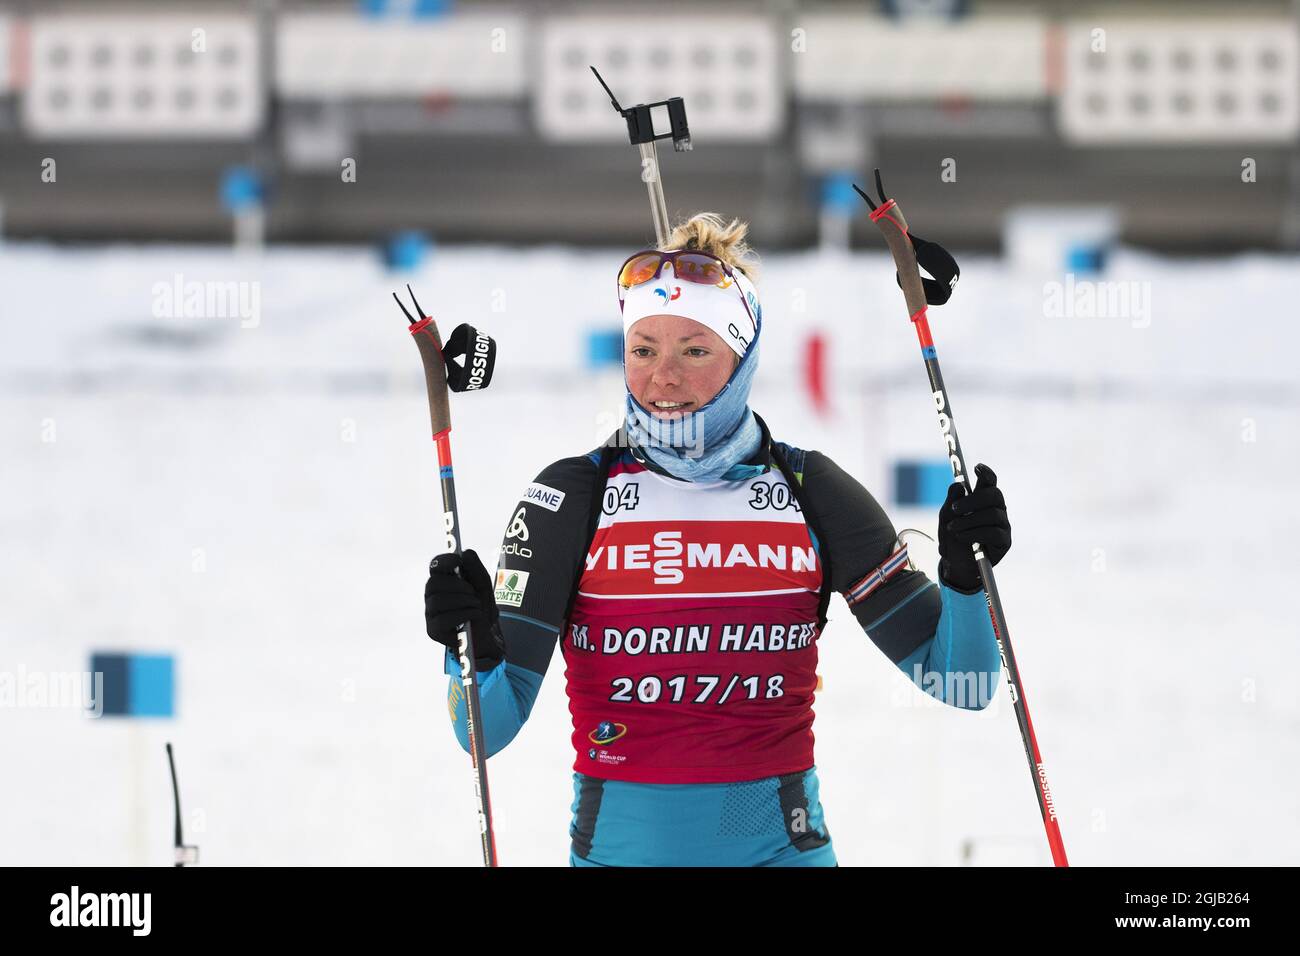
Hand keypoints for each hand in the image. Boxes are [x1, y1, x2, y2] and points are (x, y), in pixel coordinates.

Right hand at [424, 549, 504, 670]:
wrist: (488, 636)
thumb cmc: (482, 609)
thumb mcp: (483, 586)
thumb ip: (476, 569)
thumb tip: (464, 553)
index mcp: (442, 583)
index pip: (435, 567)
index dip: (444, 561)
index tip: (457, 560)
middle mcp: (432, 597)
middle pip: (433, 583)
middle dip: (456, 585)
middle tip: (472, 591)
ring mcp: (430, 615)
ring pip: (437, 601)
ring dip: (463, 601)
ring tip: (476, 605)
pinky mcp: (433, 631)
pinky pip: (443, 619)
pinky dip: (463, 614)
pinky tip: (473, 616)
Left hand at [937, 464, 1010, 593]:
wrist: (956, 565)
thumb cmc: (952, 538)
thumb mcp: (946, 518)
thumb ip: (951, 501)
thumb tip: (958, 486)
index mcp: (983, 500)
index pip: (990, 482)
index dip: (986, 473)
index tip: (976, 468)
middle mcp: (996, 509)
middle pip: (994, 495)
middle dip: (973, 500)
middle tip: (955, 509)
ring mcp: (1002, 525)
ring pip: (992, 514)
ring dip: (968, 521)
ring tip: (953, 529)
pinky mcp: (1005, 541)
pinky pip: (993, 532)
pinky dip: (974, 533)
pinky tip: (961, 537)